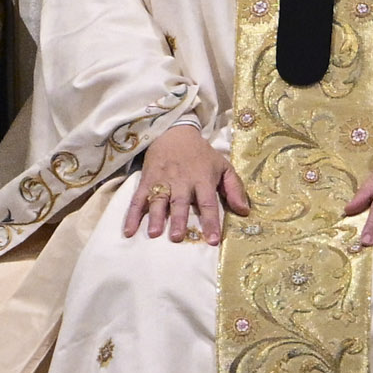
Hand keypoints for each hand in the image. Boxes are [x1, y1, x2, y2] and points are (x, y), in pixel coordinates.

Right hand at [123, 125, 250, 242]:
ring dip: (156, 217)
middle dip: (179, 220)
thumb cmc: (201, 155)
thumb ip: (235, 188)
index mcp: (202, 179)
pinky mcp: (147, 180)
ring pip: (158, 200)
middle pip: (180, 202)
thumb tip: (244, 211)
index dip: (211, 221)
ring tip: (154, 234)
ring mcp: (162, 181)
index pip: (208, 203)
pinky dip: (132, 215)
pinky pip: (138, 199)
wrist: (175, 132)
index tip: (213, 240)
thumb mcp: (223, 166)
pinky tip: (128, 230)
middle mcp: (182, 181)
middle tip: (177, 237)